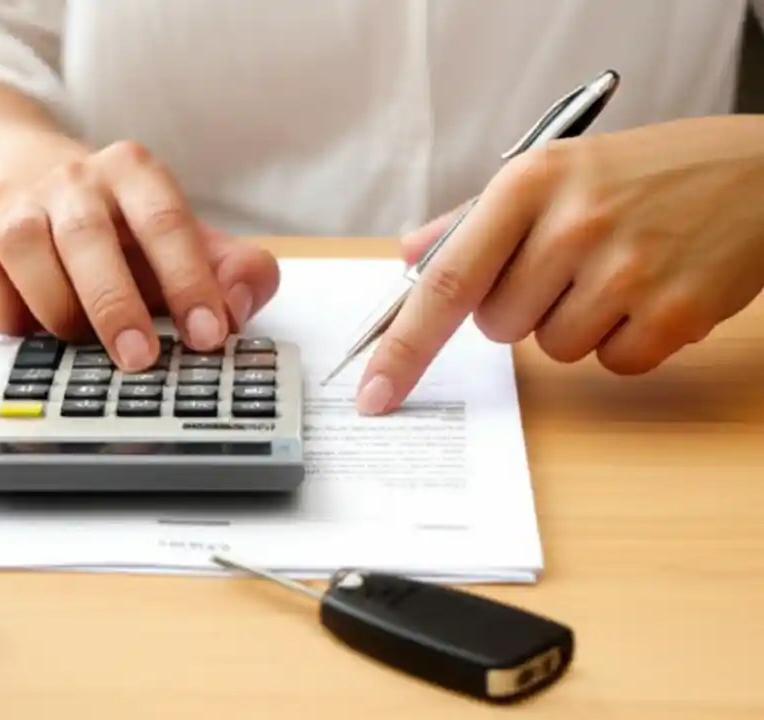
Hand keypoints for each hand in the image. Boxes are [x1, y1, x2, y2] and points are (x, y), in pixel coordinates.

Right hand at [0, 140, 279, 370]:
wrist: (33, 192)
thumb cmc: (123, 233)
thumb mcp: (189, 242)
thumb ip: (234, 270)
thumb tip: (237, 307)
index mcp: (133, 173)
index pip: (165, 221)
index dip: (188, 280)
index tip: (208, 334)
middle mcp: (72, 183)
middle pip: (89, 237)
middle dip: (115, 304)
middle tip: (140, 359)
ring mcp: (17, 211)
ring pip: (26, 253)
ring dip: (59, 310)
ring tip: (85, 343)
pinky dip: (5, 315)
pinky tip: (33, 330)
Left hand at [357, 115, 763, 414]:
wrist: (758, 171)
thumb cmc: (642, 174)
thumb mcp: (555, 170)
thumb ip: (474, 219)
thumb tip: (410, 254)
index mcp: (528, 183)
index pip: (446, 279)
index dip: (403, 345)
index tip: (373, 392)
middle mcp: (573, 223)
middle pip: (497, 326)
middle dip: (521, 309)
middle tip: (567, 265)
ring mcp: (627, 269)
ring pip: (552, 350)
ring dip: (575, 324)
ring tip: (617, 270)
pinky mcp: (674, 311)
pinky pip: (612, 364)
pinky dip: (626, 341)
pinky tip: (652, 292)